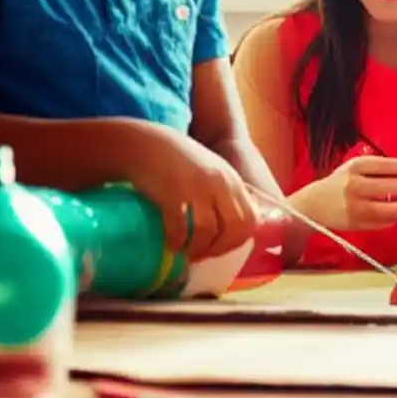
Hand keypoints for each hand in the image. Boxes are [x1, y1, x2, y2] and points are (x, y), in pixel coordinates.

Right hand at [124, 125, 257, 261]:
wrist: (144, 143)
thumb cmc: (176, 160)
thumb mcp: (210, 171)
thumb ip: (223, 192)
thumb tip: (229, 225)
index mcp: (231, 180)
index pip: (251, 218)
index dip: (238, 239)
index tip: (221, 246)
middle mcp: (220, 184)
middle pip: (236, 227)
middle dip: (221, 247)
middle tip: (204, 254)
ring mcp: (197, 188)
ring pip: (210, 231)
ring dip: (198, 248)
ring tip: (186, 252)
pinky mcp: (172, 193)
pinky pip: (181, 228)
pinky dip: (178, 241)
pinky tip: (171, 244)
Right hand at [305, 155, 396, 230]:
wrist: (314, 204)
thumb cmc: (341, 183)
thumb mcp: (355, 168)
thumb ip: (378, 169)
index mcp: (355, 167)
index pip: (386, 165)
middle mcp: (354, 186)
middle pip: (390, 187)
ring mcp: (355, 206)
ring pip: (388, 208)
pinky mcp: (356, 223)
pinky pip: (381, 222)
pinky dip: (393, 218)